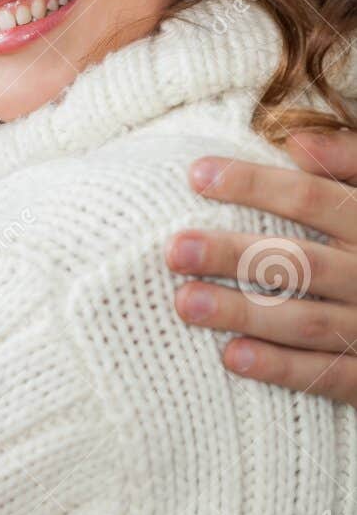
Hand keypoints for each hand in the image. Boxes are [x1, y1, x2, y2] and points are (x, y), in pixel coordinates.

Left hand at [166, 129, 356, 402]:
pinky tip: (232, 356)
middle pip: (300, 263)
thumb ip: (350, 160)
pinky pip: (328, 376)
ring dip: (244, 314)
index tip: (196, 174)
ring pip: (307, 321)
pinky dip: (281, 368)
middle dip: (235, 255)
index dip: (255, 185)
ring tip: (185, 302)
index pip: (313, 198)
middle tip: (176, 249)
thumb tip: (295, 137)